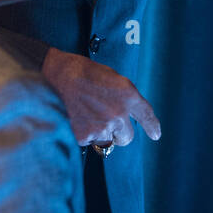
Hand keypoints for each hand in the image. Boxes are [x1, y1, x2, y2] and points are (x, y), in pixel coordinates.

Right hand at [40, 47, 160, 146]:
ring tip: (87, 115)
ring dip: (101, 133)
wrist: (56, 76)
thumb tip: (127, 112)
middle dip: (120, 133)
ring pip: (107, 141)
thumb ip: (124, 96)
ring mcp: (101, 127)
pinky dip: (84, 133)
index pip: (146, 116)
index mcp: (128, 96)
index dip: (152, 127)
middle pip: (127, 138)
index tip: (155, 135)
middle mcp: (118, 114)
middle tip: (108, 124)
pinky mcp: (84, 136)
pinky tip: (77, 117)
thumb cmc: (82, 72)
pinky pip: (89, 141)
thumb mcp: (112, 78)